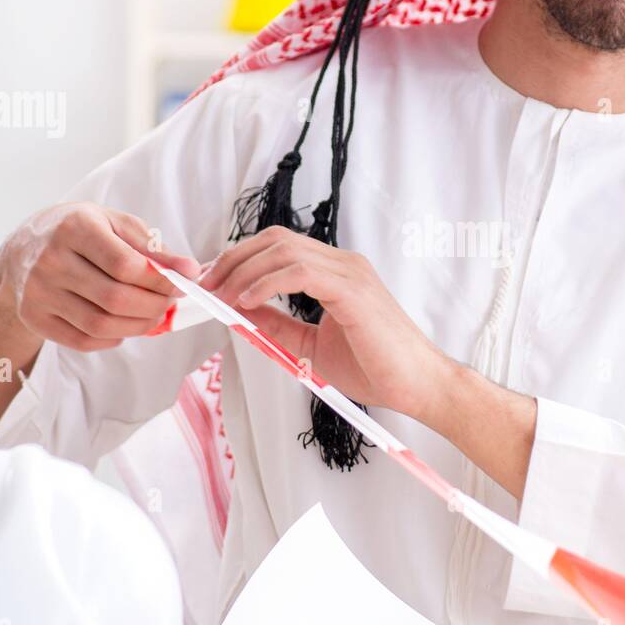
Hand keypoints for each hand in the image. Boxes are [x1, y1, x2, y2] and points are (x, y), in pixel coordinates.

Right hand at [0, 203, 201, 352]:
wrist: (24, 248)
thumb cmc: (79, 231)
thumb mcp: (115, 224)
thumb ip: (152, 247)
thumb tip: (189, 271)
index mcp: (75, 228)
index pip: (126, 265)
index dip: (160, 281)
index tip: (180, 284)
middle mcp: (51, 260)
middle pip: (115, 299)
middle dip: (154, 307)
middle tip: (168, 304)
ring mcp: (38, 292)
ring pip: (100, 324)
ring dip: (138, 327)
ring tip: (152, 316)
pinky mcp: (34, 317)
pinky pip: (82, 340)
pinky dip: (112, 338)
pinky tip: (123, 325)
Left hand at [198, 226, 454, 420]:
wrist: (417, 385)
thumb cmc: (376, 367)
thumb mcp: (311, 346)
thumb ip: (278, 326)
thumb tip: (240, 312)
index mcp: (337, 272)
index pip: (279, 246)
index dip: (241, 259)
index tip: (213, 283)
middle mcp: (343, 263)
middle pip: (275, 239)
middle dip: (234, 259)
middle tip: (207, 286)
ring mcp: (350, 273)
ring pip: (283, 250)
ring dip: (244, 271)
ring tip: (222, 297)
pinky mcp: (352, 290)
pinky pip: (299, 272)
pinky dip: (266, 283)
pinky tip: (248, 302)